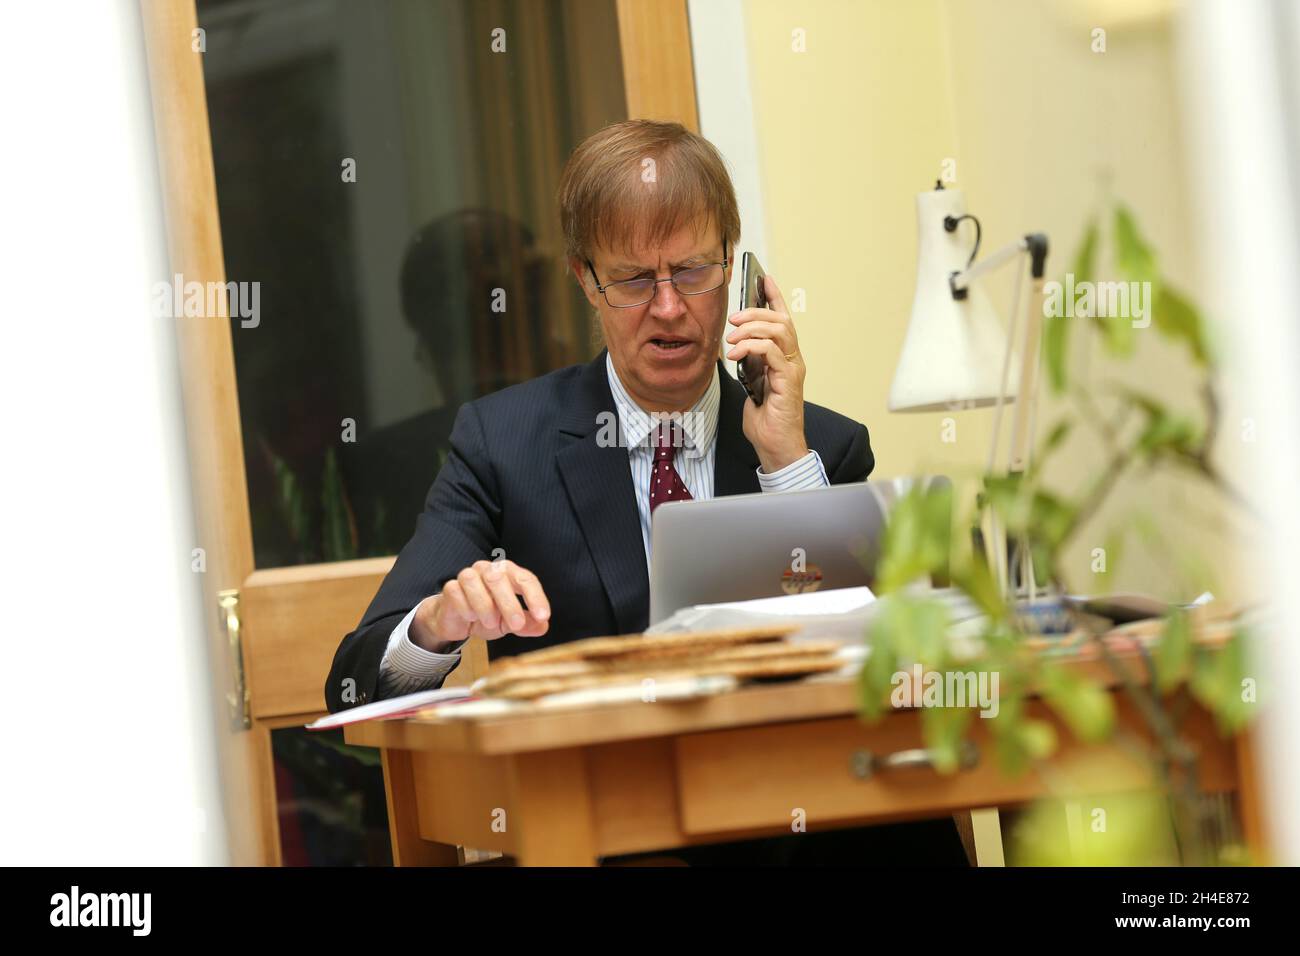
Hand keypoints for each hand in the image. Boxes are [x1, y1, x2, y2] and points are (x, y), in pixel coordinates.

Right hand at [410, 559, 550, 652]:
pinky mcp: (450, 587)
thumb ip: (527, 624)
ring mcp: (468, 576)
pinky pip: (456, 592)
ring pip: (474, 582)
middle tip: (517, 625)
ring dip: (485, 606)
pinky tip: (470, 617)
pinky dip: (466, 607)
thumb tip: (542, 627)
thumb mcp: (510, 624)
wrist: (459, 623)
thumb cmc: (488, 616)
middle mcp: (488, 570)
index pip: (525, 578)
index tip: (543, 616)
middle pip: (499, 578)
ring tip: (491, 623)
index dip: (535, 597)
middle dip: (510, 604)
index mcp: (508, 574)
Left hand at [724, 274, 808, 472]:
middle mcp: (793, 360)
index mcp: (784, 358)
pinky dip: (751, 347)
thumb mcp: (749, 385)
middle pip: (781, 321)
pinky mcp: (788, 380)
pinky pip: (773, 352)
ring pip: (779, 331)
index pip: (783, 320)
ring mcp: (793, 369)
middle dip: (756, 311)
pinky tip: (734, 355)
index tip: (764, 279)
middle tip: (733, 319)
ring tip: (731, 339)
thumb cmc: (765, 421)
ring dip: (752, 328)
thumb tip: (731, 346)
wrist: (775, 447)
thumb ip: (746, 364)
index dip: (775, 297)